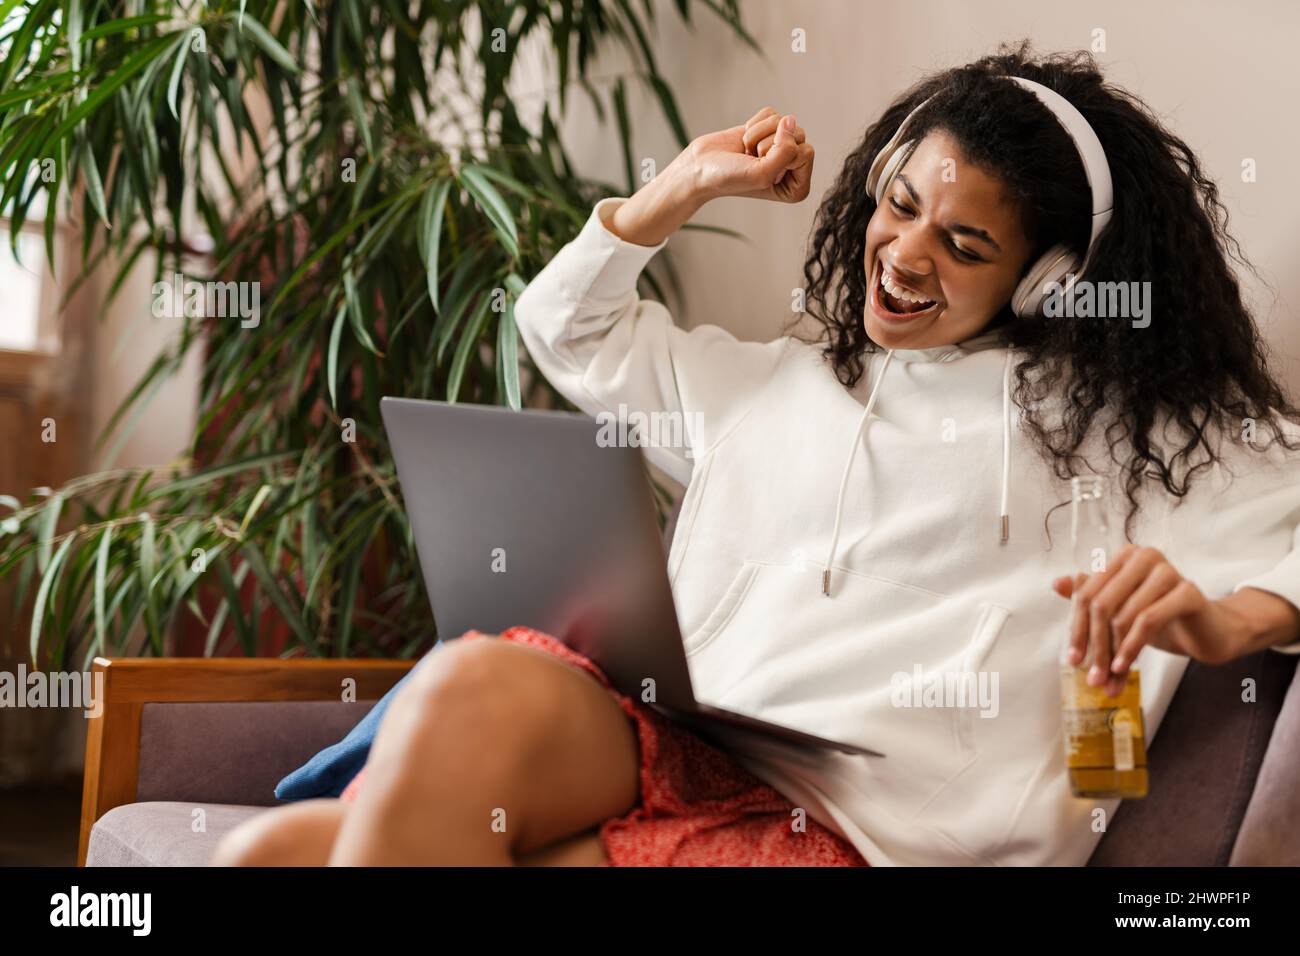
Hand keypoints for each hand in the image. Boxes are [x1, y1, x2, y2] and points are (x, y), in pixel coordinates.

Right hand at [687, 106, 813, 203]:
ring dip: (758, 134)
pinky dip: (753, 125)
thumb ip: (786, 150)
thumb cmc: (728, 178)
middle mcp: (794, 166)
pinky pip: (770, 113)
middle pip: (799, 134)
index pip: (807, 152)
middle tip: (752, 159)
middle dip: (768, 143)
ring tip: (746, 152)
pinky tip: (744, 142)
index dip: (780, 154)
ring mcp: (782, 147)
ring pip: (783, 121)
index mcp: (797, 187)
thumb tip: (791, 120)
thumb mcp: (761, 173)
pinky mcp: (768, 130)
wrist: (701, 167)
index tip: (761, 167)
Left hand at [1051, 545, 1252, 696]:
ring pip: (1122, 616)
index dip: (1077, 629)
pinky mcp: (1188, 591)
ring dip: (1113, 653)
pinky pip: (1147, 620)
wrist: (1207, 631)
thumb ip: (1090, 597)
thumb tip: (1055, 583)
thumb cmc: (1159, 618)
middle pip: (1101, 605)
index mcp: (1123, 557)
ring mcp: (1167, 571)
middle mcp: (1143, 556)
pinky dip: (1132, 647)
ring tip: (1110, 679)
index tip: (1074, 660)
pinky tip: (1125, 668)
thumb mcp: (1120, 611)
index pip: (1086, 595)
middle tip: (1093, 677)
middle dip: (1095, 645)